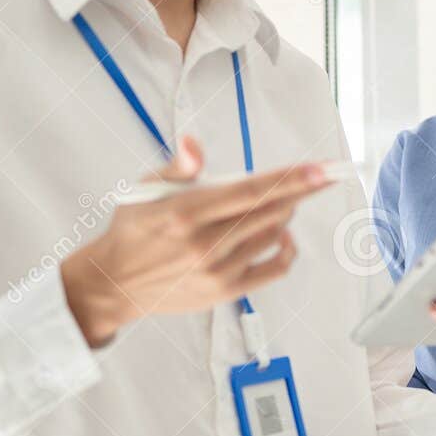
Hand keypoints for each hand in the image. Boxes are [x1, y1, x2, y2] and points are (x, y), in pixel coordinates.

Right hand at [60, 135, 335, 345]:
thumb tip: (195, 143)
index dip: (290, 178)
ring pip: (273, 234)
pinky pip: (274, 268)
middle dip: (301, 190)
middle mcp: (204, 244)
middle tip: (320, 175)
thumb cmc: (133, 230)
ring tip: (280, 201)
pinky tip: (284, 234)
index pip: (250, 191)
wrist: (114, 283)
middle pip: (270, 211)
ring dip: (285, 213)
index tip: (321, 169)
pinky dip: (286, 248)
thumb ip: (179, 166)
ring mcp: (216, 270)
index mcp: (185, 213)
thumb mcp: (145, 189)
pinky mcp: (225, 291)